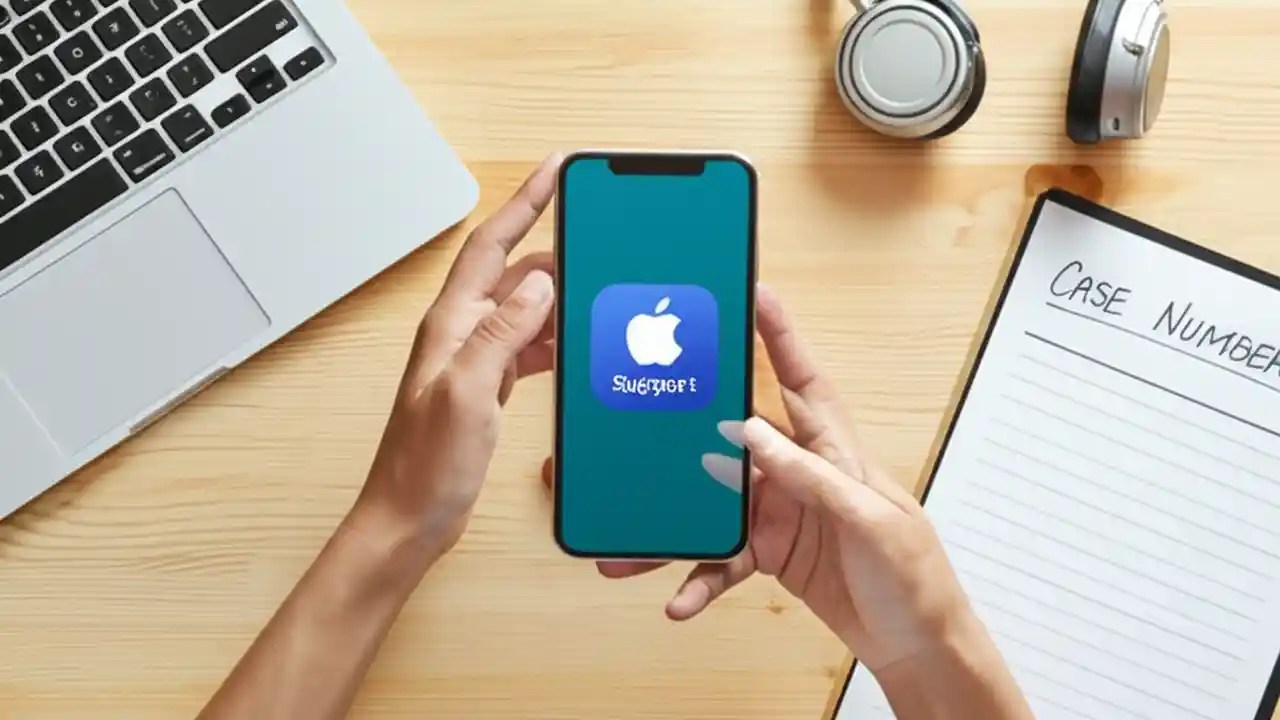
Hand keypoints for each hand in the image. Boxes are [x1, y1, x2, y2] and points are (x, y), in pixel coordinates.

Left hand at [351, 154, 561, 565]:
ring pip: (525, 308)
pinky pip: (527, 345)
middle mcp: (461, 333)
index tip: (555, 170)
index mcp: (452, 324)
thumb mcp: (467, 393)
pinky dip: (554, 338)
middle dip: (555, 246)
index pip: (492, 244)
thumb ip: (502, 334)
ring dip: (559, 297)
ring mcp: (475, 359)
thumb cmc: (425, 467)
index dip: (526, 203)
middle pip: (514, 271)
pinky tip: (575, 345)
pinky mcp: (488, 386)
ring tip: (597, 292)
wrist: (409, 519)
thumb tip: (539, 283)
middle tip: (597, 232)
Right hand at [553, 286, 978, 673]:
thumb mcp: (872, 522)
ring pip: (710, 505)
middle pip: (730, 439)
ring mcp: (778, 512)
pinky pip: (720, 560)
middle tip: (638, 422)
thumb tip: (752, 433)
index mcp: (834, 449)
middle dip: (683, 433)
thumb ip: (812, 477)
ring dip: (672, 526)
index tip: (750, 291)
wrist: (919, 645)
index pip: (801, 378)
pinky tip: (678, 601)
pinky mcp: (768, 553)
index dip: (777, 333)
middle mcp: (799, 472)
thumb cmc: (915, 578)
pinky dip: (697, 580)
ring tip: (627, 549)